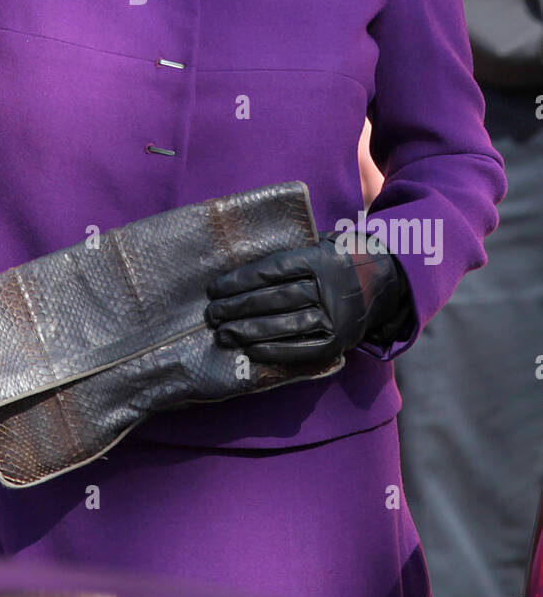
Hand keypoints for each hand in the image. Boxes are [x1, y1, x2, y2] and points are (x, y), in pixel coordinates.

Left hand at [204, 233, 411, 365]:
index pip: (272, 270)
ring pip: (285, 324)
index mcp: (320, 258)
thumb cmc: (336, 260)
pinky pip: (301, 349)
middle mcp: (329, 287)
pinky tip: (250, 350)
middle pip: (274, 299)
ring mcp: (336, 316)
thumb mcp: (318, 245)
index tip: (215, 288)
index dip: (240, 280)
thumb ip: (288, 254)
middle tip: (211, 314)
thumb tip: (238, 268)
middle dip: (237, 307)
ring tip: (223, 334)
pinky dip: (274, 351)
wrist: (384, 281)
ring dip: (249, 331)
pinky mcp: (338, 341)